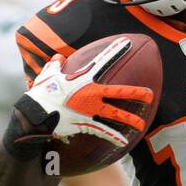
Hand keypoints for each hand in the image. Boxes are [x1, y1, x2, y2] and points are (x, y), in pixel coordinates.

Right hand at [8, 38, 152, 156]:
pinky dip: (114, 137)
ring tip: (142, 124)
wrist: (35, 114)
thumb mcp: (48, 74)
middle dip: (136, 93)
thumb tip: (58, 58)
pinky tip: (124, 142)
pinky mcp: (86, 124)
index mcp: (83, 78)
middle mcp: (91, 93)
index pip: (103, 62)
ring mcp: (90, 110)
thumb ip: (56, 65)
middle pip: (119, 92)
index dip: (116, 51)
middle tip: (150, 94)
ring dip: (130, 120)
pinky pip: (104, 132)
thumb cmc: (41, 93)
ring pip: (116, 115)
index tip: (129, 43)